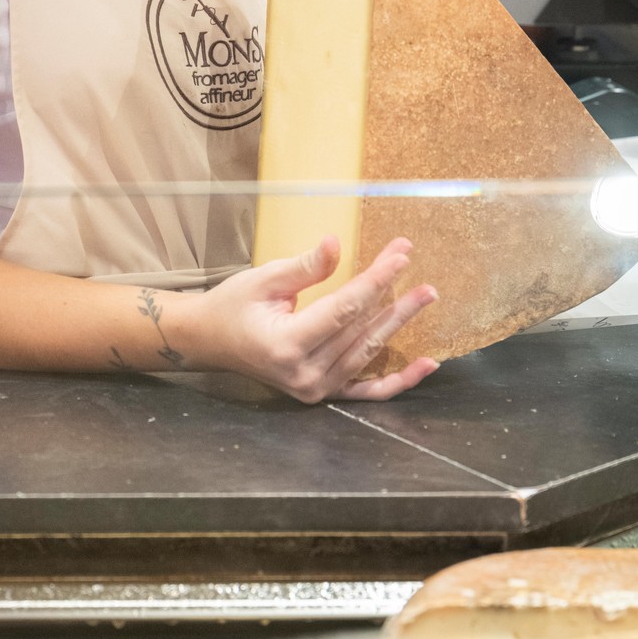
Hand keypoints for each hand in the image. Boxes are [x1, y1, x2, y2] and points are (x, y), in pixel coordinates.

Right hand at [182, 236, 437, 402]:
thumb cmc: (234, 305)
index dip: (374, 281)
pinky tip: (427, 365)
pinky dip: (398, 381)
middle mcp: (305, 373)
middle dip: (394, 299)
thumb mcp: (264, 280)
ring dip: (399, 325)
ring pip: (368, 355)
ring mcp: (316, 389)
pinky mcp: (323, 394)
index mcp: (287, 344)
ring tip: (425, 298)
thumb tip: (337, 244)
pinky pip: (367, 391)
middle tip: (424, 276)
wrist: (211, 340)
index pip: (344, 309)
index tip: (400, 258)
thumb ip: (305, 267)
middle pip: (361, 331)